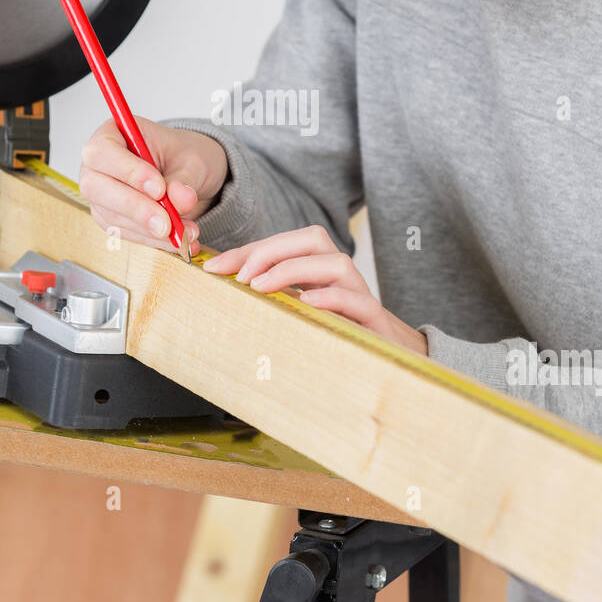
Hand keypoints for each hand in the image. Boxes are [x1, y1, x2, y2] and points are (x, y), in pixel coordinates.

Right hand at [79, 117, 228, 256]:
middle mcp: (98, 166)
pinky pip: (126, 233)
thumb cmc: (184, 156)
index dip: (127, 171)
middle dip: (134, 207)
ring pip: (111, 216)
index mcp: (112, 134)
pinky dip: (154, 241)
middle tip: (166, 223)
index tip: (159, 188)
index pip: (102, 152)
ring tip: (185, 232)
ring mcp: (101, 195)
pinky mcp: (111, 219)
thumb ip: (184, 178)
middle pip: (96, 187)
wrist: (190, 176)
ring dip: (149, 229)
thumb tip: (180, 199)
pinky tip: (179, 240)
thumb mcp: (192, 160)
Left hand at [203, 224, 428, 354]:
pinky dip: (331, 298)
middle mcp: (340, 275)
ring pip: (336, 263)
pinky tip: (306, 304)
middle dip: (271, 250)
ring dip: (294, 269)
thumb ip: (271, 300)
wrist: (387, 362)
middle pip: (313, 238)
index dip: (248, 250)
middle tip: (241, 276)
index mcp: (319, 269)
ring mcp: (360, 294)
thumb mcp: (298, 315)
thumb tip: (223, 292)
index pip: (284, 243)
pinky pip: (357, 300)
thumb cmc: (335, 336)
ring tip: (262, 287)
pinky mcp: (374, 320)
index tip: (214, 267)